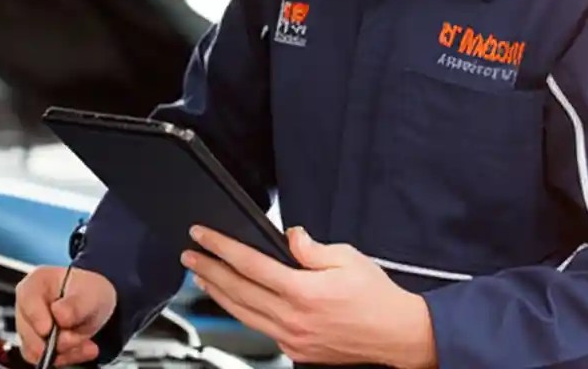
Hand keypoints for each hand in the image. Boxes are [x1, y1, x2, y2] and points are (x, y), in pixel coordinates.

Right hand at [15, 266, 116, 366]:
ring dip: (65, 351)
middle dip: (57, 340)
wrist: (94, 305)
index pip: (28, 300)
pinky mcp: (34, 345)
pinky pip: (44, 359)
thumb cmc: (88, 292)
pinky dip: (67, 357)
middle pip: (29, 331)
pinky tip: (83, 349)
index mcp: (37, 283)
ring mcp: (28, 327)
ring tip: (85, 343)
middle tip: (78, 337)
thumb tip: (59, 315)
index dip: (36, 317)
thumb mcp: (91, 294)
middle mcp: (27, 305)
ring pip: (35, 350)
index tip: (48, 329)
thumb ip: (76, 305)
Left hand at [181, 226, 436, 368]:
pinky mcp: (297, 351)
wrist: (398, 335)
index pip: (249, 264)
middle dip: (209, 270)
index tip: (202, 236)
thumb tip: (289, 235)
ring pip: (243, 314)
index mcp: (303, 291)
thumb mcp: (348, 259)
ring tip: (202, 277)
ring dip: (218, 293)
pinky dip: (242, 313)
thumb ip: (312, 248)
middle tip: (189, 255)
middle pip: (238, 290)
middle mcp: (292, 318)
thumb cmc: (377, 297)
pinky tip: (234, 301)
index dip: (221, 247)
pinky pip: (260, 329)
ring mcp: (292, 338)